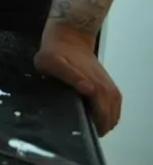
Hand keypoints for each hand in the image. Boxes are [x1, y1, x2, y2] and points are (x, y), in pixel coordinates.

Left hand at [34, 20, 120, 134]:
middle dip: (97, 127)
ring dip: (103, 122)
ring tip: (86, 126)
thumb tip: (90, 90)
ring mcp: (109, 86)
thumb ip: (70, 76)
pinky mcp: (108, 84)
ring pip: (114, 113)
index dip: (91, 127)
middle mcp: (107, 89)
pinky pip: (114, 106)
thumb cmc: (55, 51)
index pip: (101, 117)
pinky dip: (107, 114)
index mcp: (95, 86)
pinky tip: (94, 116)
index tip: (78, 130)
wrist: (68, 36)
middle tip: (79, 129)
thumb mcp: (52, 62)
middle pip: (110, 118)